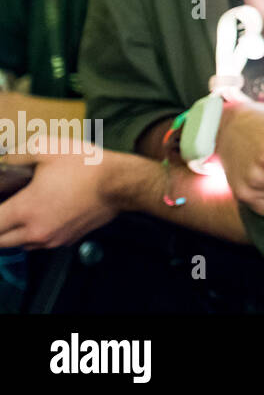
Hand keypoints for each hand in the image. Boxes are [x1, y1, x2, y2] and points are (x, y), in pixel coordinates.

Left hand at [0, 144, 121, 248]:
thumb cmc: (87, 166)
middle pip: (0, 242)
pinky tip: (45, 216)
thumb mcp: (49, 149)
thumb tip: (5, 159)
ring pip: (21, 245)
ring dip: (14, 235)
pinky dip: (36, 235)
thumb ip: (18, 154)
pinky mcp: (69, 240)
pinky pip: (43, 243)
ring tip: (20, 215)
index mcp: (26, 210)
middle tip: (4, 211)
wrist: (121, 183)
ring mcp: (53, 238)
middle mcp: (36, 231)